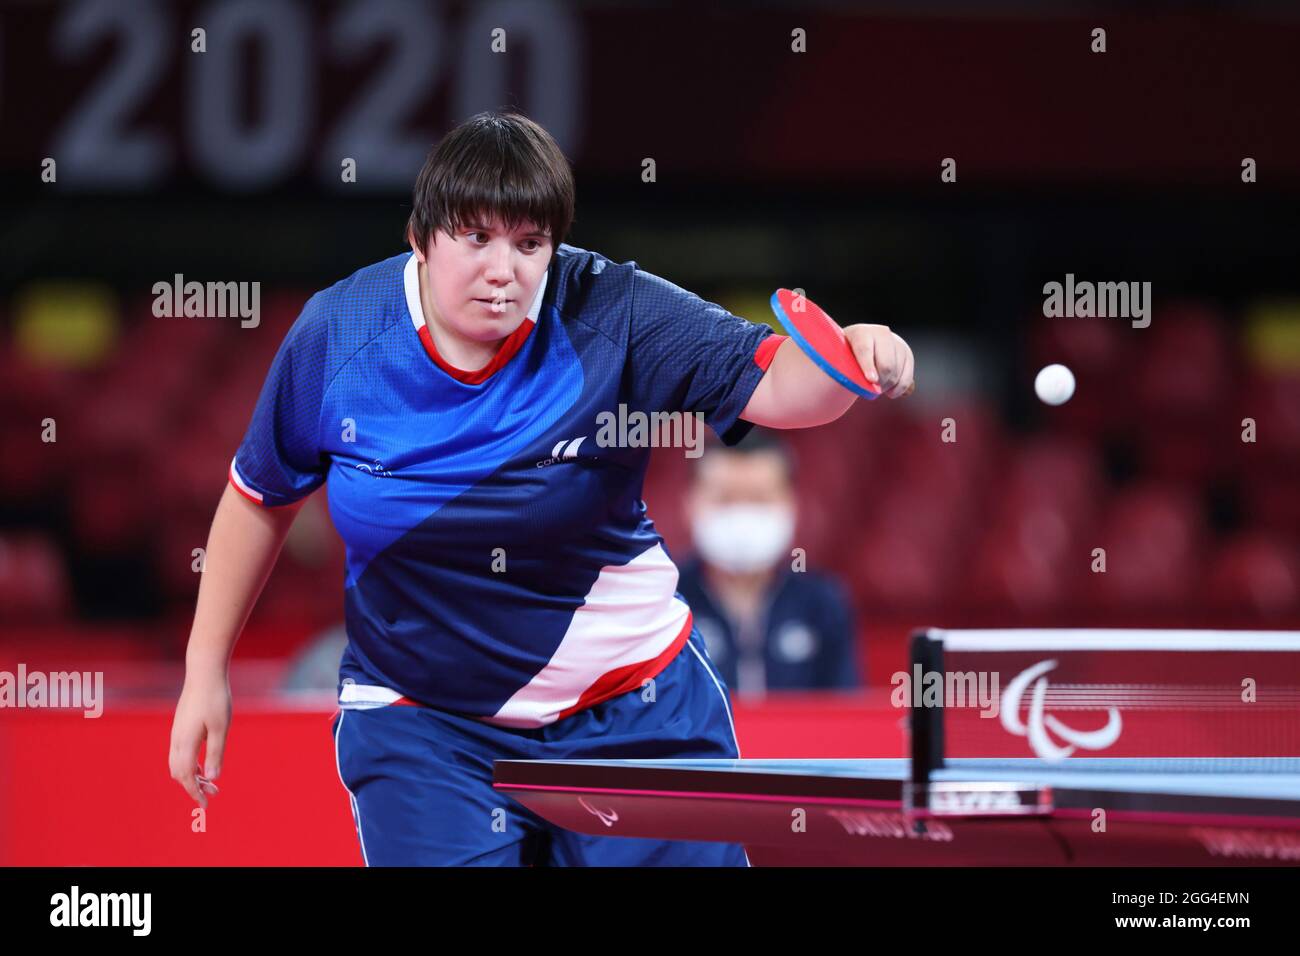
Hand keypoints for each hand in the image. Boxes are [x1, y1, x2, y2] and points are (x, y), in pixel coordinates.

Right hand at [168, 672, 230, 807]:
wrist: (204, 672)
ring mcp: (176, 732)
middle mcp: (176, 740)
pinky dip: (189, 764)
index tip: (205, 804)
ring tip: (210, 781)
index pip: (186, 776)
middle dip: (193, 786)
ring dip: (191, 775)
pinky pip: (180, 753)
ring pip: (177, 763)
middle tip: (213, 794)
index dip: (195, 792)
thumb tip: (212, 779)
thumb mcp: (221, 728)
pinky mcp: (180, 726)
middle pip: (179, 773)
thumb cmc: (215, 699)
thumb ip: (215, 754)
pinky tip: (203, 763)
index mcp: (185, 742)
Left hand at [844, 324, 914, 398]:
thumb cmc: (843, 357)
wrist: (859, 347)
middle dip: (879, 383)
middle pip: (886, 364)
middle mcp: (882, 334)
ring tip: (876, 388)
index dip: (868, 365)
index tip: (871, 380)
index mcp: (860, 332)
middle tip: (870, 390)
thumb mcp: (838, 358)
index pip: (865, 349)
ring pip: (896, 373)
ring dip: (886, 387)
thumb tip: (860, 381)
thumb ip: (843, 367)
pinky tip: (890, 392)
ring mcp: (897, 343)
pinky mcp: (908, 355)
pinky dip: (898, 389)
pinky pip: (907, 378)